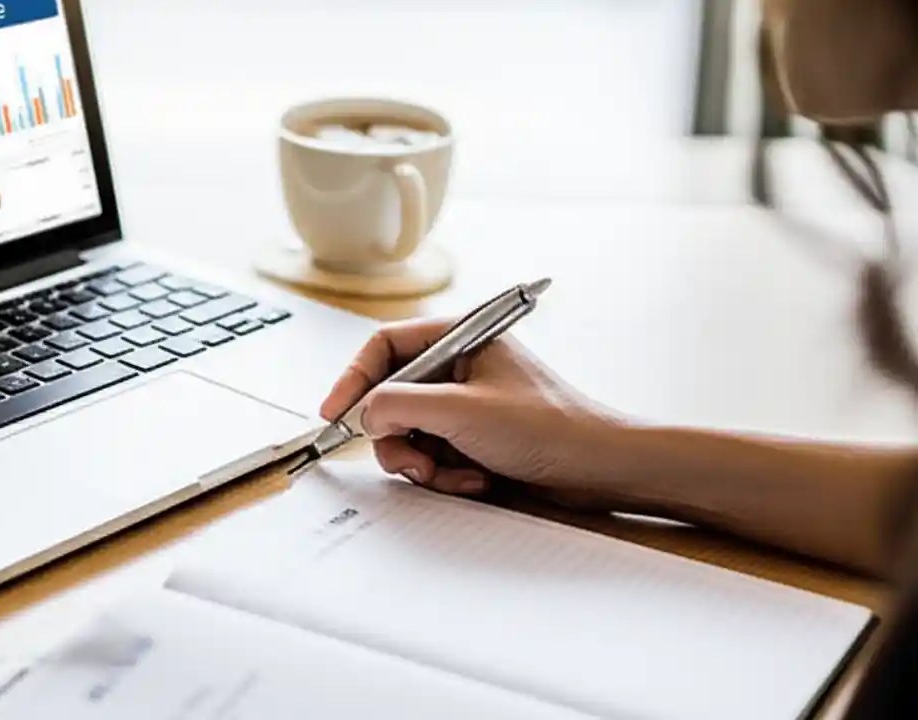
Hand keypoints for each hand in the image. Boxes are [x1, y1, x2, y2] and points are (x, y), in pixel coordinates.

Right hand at [320, 318, 620, 504]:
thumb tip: (364, 414)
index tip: (335, 414)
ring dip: (422, 460)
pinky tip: (474, 480)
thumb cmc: (547, 426)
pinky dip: (444, 473)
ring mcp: (464, 403)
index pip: (384, 346)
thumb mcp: (461, 411)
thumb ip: (400, 404)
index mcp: (458, 337)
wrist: (598, 467)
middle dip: (395, 435)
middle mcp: (457, 366)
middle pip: (391, 396)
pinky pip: (432, 453)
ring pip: (408, 432)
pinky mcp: (473, 437)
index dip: (353, 378)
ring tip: (452, 474)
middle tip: (410, 461)